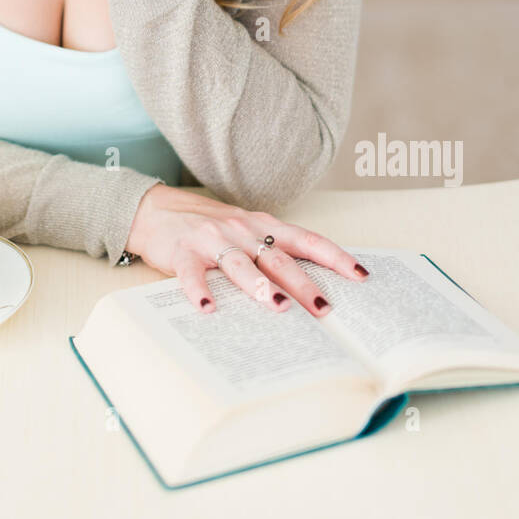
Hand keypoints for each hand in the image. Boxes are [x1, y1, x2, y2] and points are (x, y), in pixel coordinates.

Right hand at [125, 183, 369, 314]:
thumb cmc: (209, 227)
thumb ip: (273, 251)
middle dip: (304, 284)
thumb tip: (314, 288)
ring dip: (259, 285)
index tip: (361, 276)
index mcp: (263, 226)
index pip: (307, 240)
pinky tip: (208, 308)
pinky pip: (192, 274)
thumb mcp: (247, 231)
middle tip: (325, 309)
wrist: (157, 209)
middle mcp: (242, 230)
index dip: (335, 257)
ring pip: (240, 264)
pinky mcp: (182, 253)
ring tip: (276, 305)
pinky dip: (200, 291)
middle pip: (278, 258)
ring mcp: (212, 240)